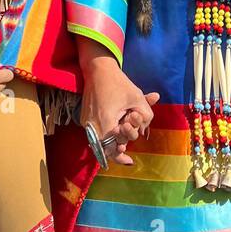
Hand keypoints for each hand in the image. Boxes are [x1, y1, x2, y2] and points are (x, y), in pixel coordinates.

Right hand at [80, 51, 158, 166]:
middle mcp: (92, 126)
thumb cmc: (118, 83)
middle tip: (128, 144)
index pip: (111, 149)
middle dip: (120, 145)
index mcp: (105, 123)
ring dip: (113, 140)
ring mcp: (87, 123)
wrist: (98, 69)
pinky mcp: (85, 118)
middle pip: (106, 147)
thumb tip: (146, 128)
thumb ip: (145, 115)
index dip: (120, 157)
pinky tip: (115, 128)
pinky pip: (96, 132)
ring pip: (100, 140)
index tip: (130, 162)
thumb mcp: (137, 98)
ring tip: (123, 139)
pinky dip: (107, 132)